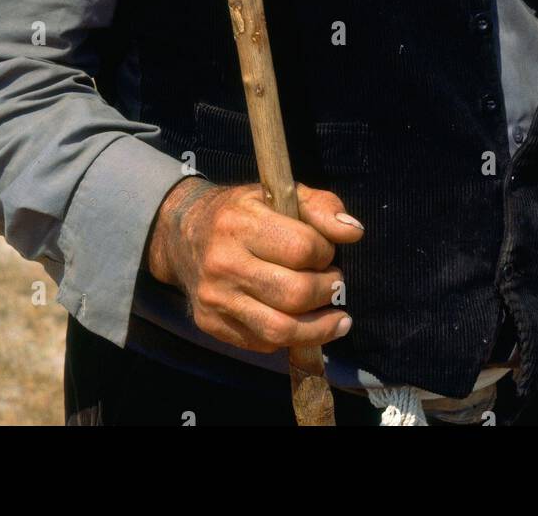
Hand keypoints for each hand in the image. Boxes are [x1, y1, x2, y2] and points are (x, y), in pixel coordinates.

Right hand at [146, 176, 362, 353]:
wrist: (183, 233)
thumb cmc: (243, 212)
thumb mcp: (279, 193)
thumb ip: (321, 206)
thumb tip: (354, 231)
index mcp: (239, 223)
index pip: (301, 248)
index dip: (325, 252)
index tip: (326, 251)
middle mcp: (222, 263)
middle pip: (295, 293)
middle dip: (328, 291)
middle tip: (335, 283)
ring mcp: (214, 298)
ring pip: (281, 330)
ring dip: (320, 328)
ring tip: (337, 319)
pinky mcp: (210, 324)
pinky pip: (263, 343)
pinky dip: (291, 338)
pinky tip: (303, 324)